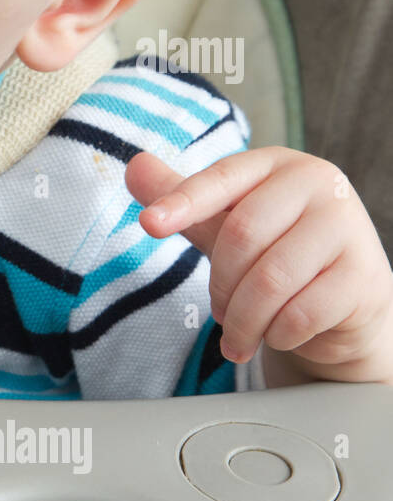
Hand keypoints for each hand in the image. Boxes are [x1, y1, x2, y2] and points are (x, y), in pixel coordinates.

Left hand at [126, 147, 392, 385]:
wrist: (346, 304)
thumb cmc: (276, 255)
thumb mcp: (224, 225)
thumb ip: (184, 199)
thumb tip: (135, 166)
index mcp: (278, 165)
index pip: (222, 178)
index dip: (182, 201)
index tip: (148, 223)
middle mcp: (320, 184)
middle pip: (243, 235)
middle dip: (220, 285)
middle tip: (218, 312)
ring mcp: (349, 228)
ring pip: (271, 280)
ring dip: (244, 320)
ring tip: (238, 336)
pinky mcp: (365, 278)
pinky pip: (301, 313)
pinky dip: (276, 334)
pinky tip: (277, 335)